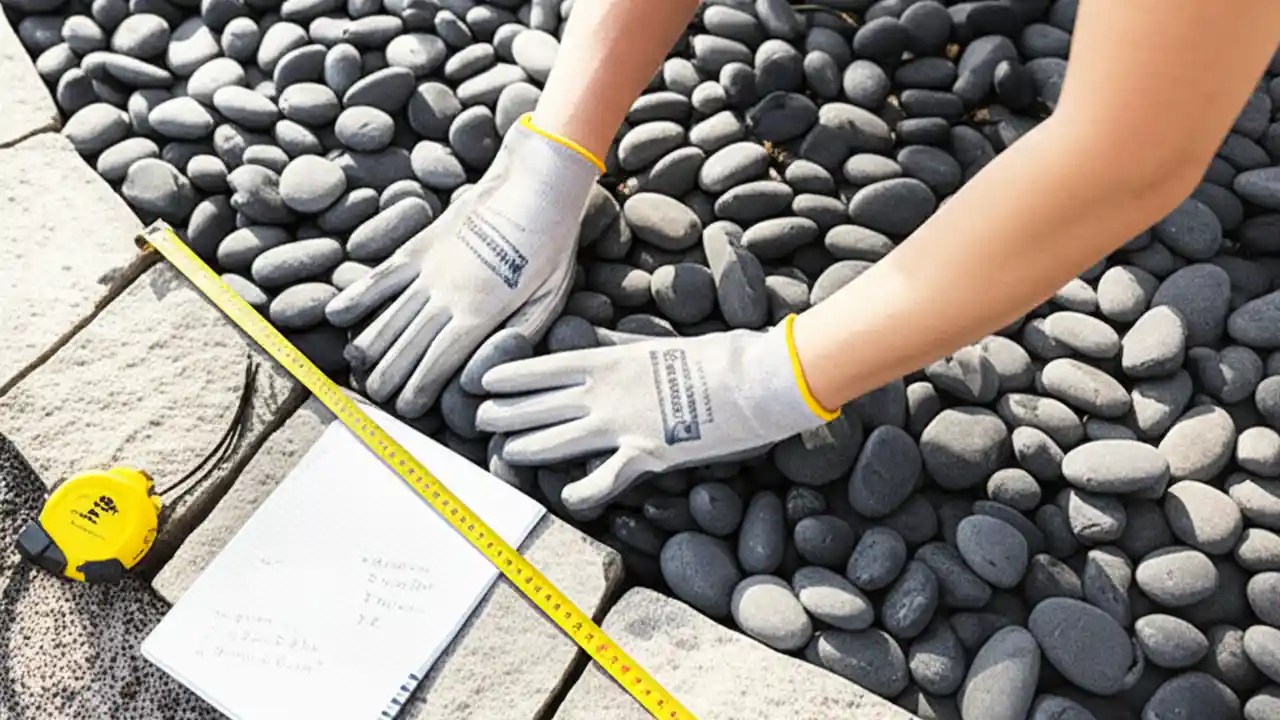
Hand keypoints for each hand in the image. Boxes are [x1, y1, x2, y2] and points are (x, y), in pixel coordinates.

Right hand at [325, 114, 601, 417]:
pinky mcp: (419, 247)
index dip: (418, 390)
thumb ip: (514, 339)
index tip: (406, 411)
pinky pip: (381, 276)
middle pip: (407, 347)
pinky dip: (357, 296)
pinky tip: (337, 316)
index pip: (439, 364)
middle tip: (378, 399)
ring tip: (358, 371)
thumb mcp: (546, 303)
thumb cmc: (549, 249)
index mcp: (480, 315)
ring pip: (388, 317)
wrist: (534, 187)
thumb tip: (482, 373)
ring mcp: (428, 270)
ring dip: (370, 347)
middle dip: (390, 378)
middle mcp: (446, 296)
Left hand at [475, 316, 838, 510]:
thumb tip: (592, 341)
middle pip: (541, 404)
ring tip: (501, 452)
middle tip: (476, 421)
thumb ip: (618, 349)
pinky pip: (605, 480)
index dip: (509, 376)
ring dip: (526, 447)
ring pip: (559, 439)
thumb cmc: (716, 356)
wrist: (756, 380)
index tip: (481, 380)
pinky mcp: (648, 455)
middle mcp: (607, 393)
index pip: (544, 368)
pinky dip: (583, 492)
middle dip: (504, 413)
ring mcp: (623, 425)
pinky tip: (566, 499)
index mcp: (609, 361)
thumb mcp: (656, 345)